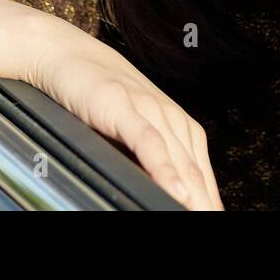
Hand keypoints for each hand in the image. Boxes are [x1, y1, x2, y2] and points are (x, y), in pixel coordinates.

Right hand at [23, 14, 223, 210]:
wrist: (67, 54)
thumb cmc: (97, 96)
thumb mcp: (130, 128)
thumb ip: (150, 158)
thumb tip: (164, 193)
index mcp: (178, 125)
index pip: (203, 175)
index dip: (210, 202)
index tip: (213, 221)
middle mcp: (170, 117)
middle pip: (197, 173)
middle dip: (205, 205)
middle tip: (212, 226)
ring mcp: (149, 109)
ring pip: (180, 161)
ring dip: (194, 195)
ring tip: (201, 219)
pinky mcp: (123, 106)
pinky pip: (149, 142)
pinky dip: (164, 168)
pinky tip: (176, 191)